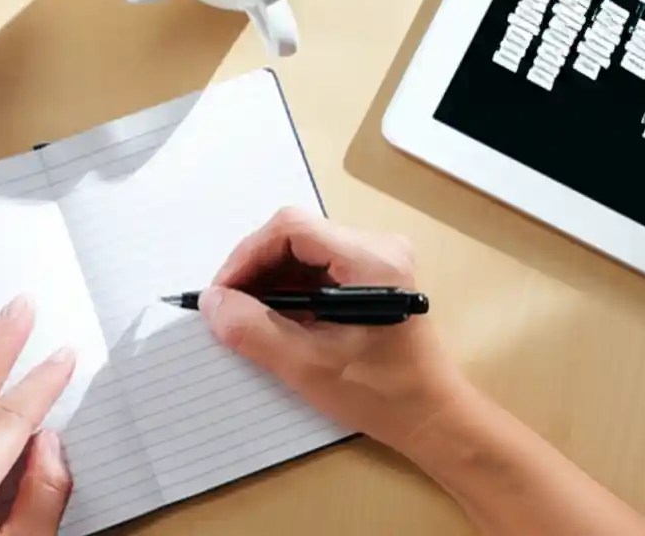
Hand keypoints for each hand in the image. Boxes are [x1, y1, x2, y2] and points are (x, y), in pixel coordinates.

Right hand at [200, 208, 468, 454]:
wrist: (432, 416)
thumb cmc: (380, 394)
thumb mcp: (307, 366)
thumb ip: (253, 330)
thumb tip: (212, 302)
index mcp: (371, 260)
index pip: (292, 229)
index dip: (247, 255)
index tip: (222, 293)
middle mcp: (378, 247)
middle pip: (297, 235)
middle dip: (256, 269)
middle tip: (228, 308)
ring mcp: (379, 258)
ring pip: (305, 250)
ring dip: (271, 279)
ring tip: (247, 316)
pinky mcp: (374, 275)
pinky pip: (320, 266)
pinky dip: (291, 288)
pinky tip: (276, 317)